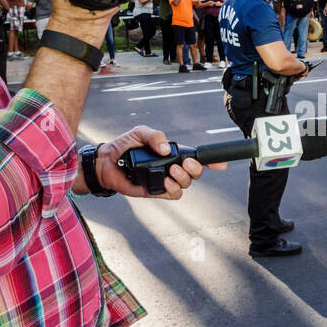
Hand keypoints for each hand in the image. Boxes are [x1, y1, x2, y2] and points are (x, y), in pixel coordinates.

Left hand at [95, 126, 224, 198]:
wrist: (106, 163)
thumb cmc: (123, 146)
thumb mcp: (139, 133)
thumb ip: (155, 136)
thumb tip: (166, 150)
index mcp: (172, 152)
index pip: (196, 156)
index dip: (211, 160)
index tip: (220, 163)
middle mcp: (172, 167)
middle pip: (196, 172)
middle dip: (196, 168)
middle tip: (184, 163)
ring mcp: (166, 180)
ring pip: (187, 184)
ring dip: (183, 178)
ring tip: (171, 170)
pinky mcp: (157, 191)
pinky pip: (174, 194)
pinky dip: (173, 189)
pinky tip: (165, 182)